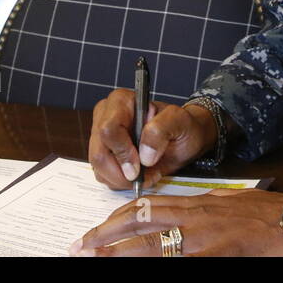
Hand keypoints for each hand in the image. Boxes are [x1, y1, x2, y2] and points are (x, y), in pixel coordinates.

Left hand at [72, 189, 282, 256]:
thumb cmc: (268, 214)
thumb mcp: (229, 203)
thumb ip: (202, 210)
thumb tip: (181, 216)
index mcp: (196, 204)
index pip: (146, 208)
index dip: (116, 219)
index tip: (95, 231)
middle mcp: (193, 217)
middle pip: (139, 222)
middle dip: (105, 235)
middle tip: (79, 246)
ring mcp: (202, 237)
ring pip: (151, 243)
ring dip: (119, 252)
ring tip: (94, 258)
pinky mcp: (215, 254)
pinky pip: (177, 262)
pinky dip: (156, 265)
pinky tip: (139, 268)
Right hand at [88, 89, 215, 189]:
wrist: (184, 137)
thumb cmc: (182, 126)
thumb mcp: (180, 121)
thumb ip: (161, 130)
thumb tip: (144, 155)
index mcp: (122, 101)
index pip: (108, 129)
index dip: (122, 152)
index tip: (140, 165)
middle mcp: (106, 115)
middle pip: (99, 152)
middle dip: (121, 172)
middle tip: (144, 176)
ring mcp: (101, 135)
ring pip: (98, 167)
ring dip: (122, 179)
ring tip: (146, 174)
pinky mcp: (102, 153)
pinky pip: (102, 174)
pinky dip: (120, 181)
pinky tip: (138, 174)